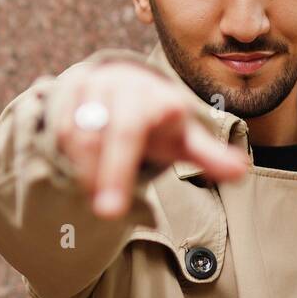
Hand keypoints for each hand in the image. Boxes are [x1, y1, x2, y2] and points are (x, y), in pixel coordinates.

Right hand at [55, 60, 247, 217]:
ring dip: (79, 170)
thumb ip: (209, 157)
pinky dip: (64, 157)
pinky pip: (55, 129)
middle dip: (98, 176)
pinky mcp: (62, 90)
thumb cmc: (158, 122)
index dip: (118, 171)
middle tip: (105, 214)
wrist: (123, 83)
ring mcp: (87, 86)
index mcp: (151, 96)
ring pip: (72, 134)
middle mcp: (116, 85)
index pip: (130, 132)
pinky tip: (78, 176)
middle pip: (97, 136)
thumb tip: (241, 172)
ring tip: (94, 196)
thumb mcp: (183, 139)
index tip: (111, 209)